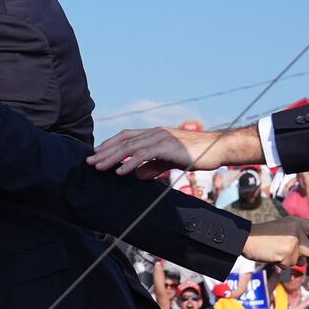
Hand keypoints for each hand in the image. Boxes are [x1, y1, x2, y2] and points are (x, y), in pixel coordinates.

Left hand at [87, 125, 262, 178]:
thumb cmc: (196, 154)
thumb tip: (136, 175)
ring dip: (112, 158)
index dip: (109, 145)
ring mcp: (161, 138)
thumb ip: (153, 166)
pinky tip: (120, 172)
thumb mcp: (169, 161)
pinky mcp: (169, 146)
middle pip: (123, 141)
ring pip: (130, 147)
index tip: (96, 155)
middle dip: (104, 152)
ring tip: (98, 167)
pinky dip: (130, 163)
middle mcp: (155, 133)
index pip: (125, 137)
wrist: (219, 148)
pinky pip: (145, 155)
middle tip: (89, 162)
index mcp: (154, 134)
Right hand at [242, 216, 308, 265]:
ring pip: (299, 260)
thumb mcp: (281, 230)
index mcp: (295, 221)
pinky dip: (280, 264)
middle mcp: (296, 230)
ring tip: (274, 252)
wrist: (244, 237)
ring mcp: (292, 241)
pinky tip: (271, 256)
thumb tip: (304, 260)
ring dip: (288, 260)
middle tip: (281, 250)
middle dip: (299, 255)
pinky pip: (289, 265)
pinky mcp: (286, 252)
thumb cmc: (260, 236)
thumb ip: (295, 237)